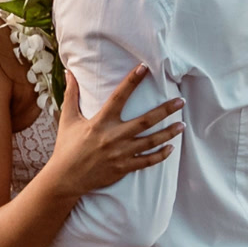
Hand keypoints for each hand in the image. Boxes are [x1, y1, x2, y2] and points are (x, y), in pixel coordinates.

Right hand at [50, 65, 181, 193]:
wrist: (65, 178)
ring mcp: (120, 153)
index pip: (119, 97)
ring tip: (182, 125)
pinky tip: (171, 148)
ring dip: (168, 133)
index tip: (144, 68)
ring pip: (151, 141)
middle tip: (180, 101)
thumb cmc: (66, 147)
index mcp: (100, 122)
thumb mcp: (68, 119)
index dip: (131, 81)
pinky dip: (160, 155)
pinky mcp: (123, 167)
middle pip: (145, 121)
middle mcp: (113, 136)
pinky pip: (147, 161)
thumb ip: (71, 95)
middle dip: (165, 110)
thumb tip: (68, 73)